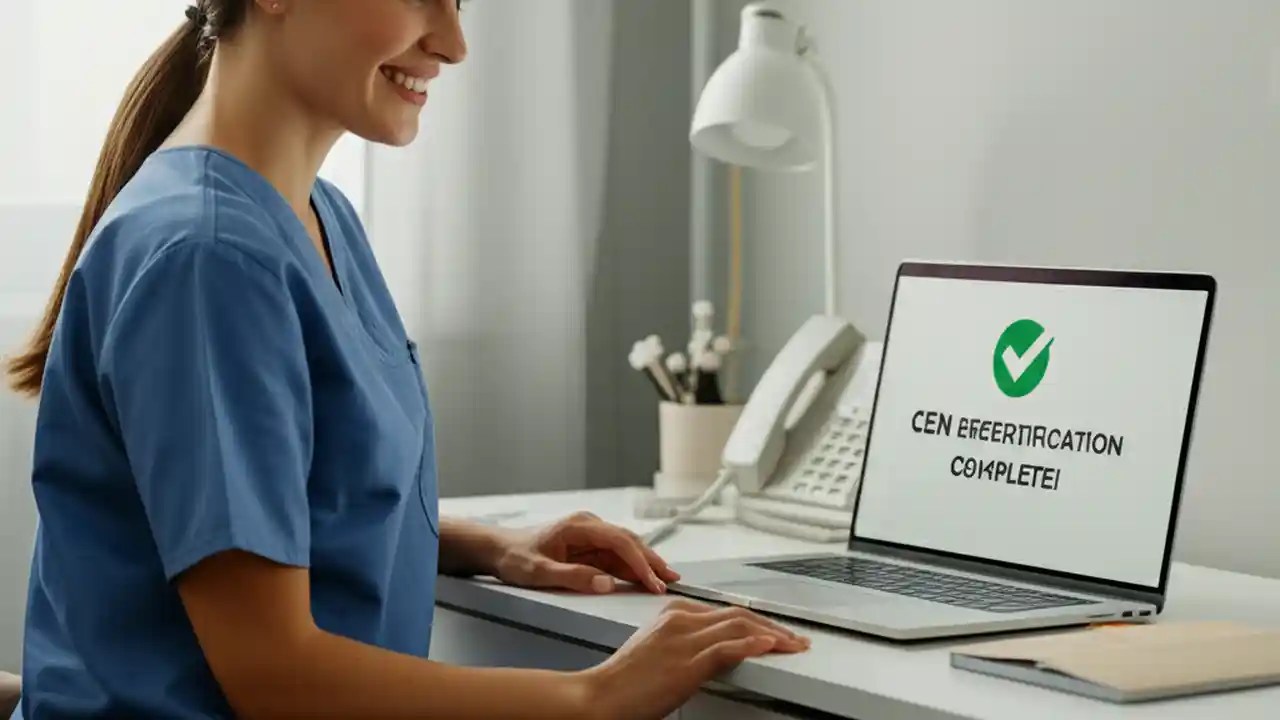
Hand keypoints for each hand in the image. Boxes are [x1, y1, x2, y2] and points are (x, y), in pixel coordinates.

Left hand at [494, 511, 679, 594]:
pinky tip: (645, 579)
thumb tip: (607, 583)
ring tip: (666, 581)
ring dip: (645, 564)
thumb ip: (573, 577)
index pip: (619, 541)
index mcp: (580, 526)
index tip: (653, 580)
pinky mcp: (588, 548)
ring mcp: (590, 536)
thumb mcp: (539, 572)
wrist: (498, 550)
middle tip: (671, 580)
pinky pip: (615, 557)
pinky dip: (632, 568)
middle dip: (651, 561)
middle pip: (629, 542)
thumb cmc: (515, 557)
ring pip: (626, 549)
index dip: (639, 561)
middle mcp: (589, 526)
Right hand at [579, 598, 809, 719]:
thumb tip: (714, 651)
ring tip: (793, 645)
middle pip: (739, 615)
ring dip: (773, 636)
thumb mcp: (658, 652)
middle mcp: (680, 620)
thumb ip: (685, 644)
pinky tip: (770, 647)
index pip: (727, 611)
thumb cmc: (624, 682)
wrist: (599, 697)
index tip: (775, 632)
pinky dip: (752, 645)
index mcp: (673, 613)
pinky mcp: (686, 662)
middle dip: (773, 627)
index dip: (758, 621)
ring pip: (740, 627)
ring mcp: (684, 639)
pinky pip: (726, 648)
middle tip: (795, 639)